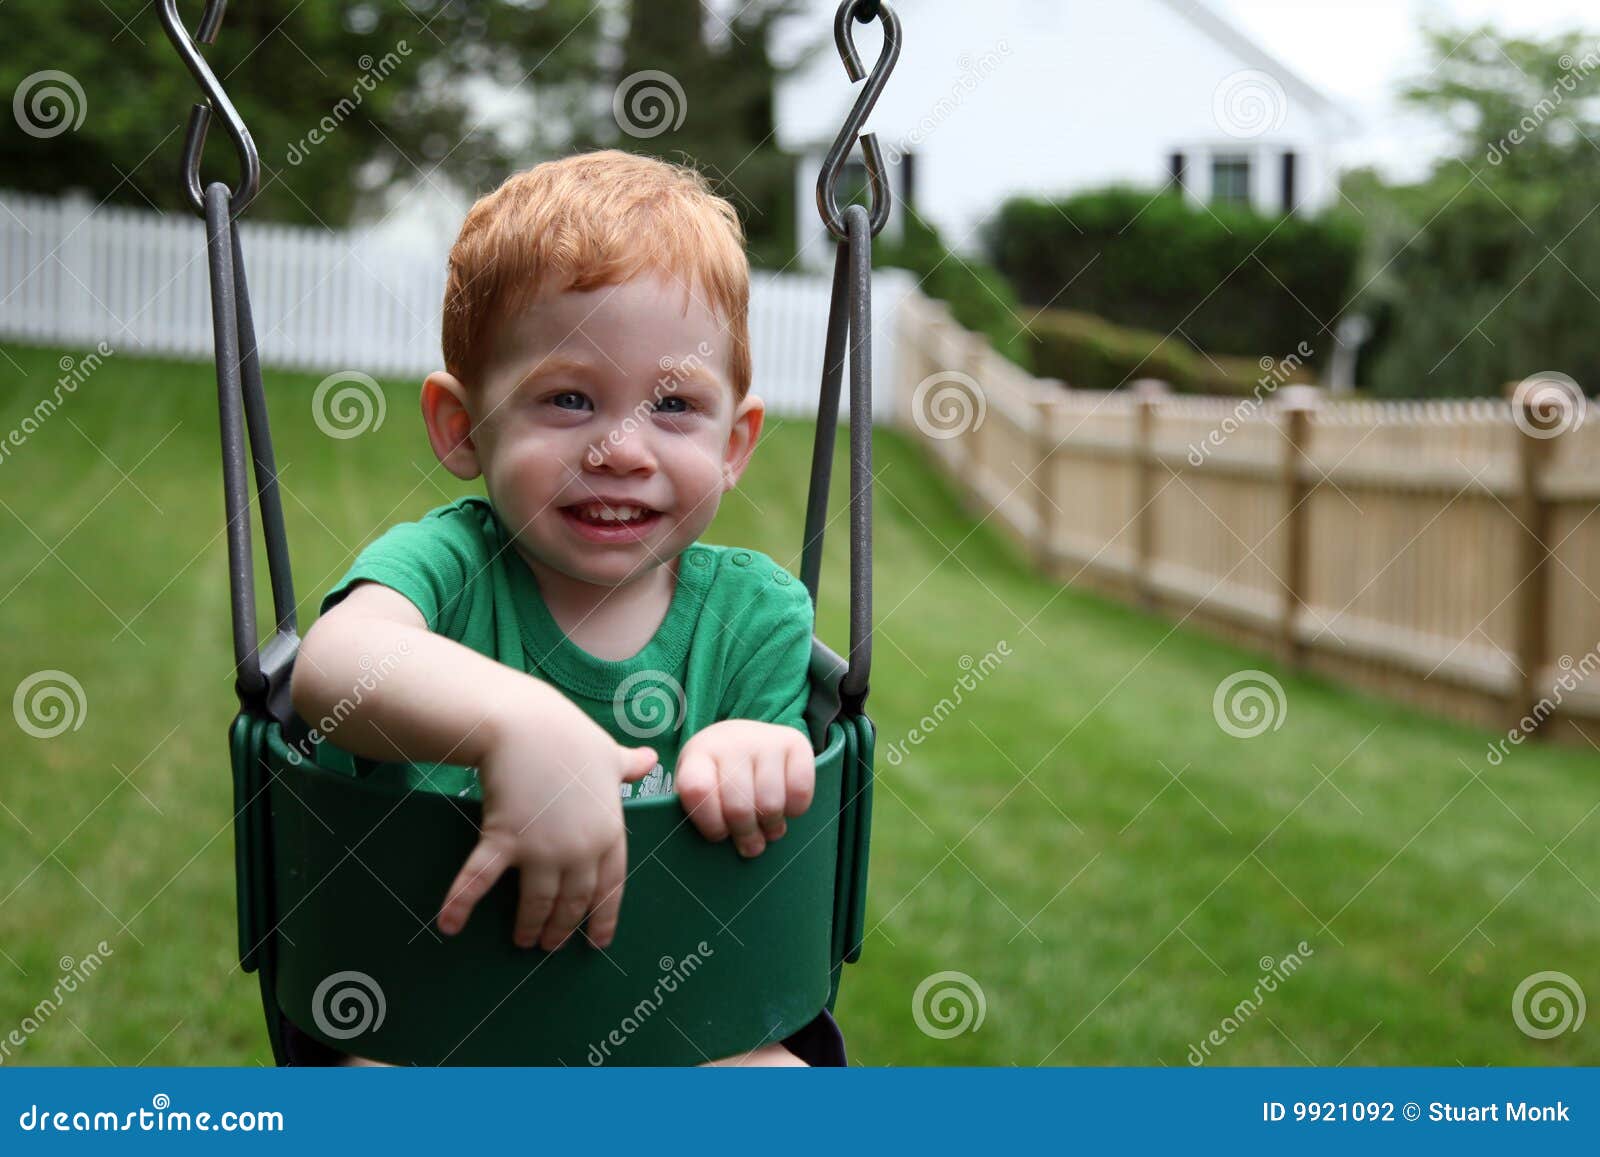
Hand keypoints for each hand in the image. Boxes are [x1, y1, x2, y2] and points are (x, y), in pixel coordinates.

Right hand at [436, 697, 657, 950]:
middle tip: (551, 944)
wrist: (526, 723)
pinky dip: (462, 904)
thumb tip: (649, 759)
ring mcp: (542, 847)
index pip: (611, 886)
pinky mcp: (504, 838)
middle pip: (573, 901)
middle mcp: (579, 848)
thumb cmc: (569, 736)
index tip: (597, 941)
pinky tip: (448, 926)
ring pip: (537, 901)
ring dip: (530, 925)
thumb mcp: (607, 754)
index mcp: (608, 831)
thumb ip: (627, 766)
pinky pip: (481, 880)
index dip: (603, 916)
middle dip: (563, 926)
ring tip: (524, 940)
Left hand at [674, 720, 814, 857]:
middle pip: (738, 807)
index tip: (719, 835)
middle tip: (750, 845)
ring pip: (771, 804)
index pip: (697, 791)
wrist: (742, 737)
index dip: (710, 823)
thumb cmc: (718, 776)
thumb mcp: (700, 790)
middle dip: (746, 835)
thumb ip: (700, 815)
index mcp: (698, 755)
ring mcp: (764, 740)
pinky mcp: (795, 742)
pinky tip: (786, 808)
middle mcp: (731, 742)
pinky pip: (800, 791)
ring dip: (771, 827)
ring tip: (768, 829)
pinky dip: (795, 810)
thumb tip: (712, 852)